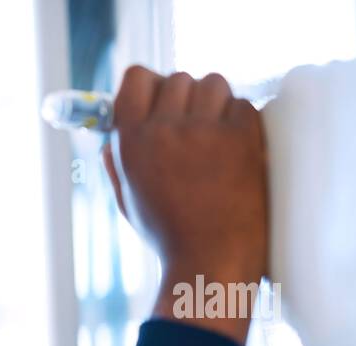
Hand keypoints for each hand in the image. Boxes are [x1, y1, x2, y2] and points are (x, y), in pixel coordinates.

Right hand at [103, 66, 267, 344]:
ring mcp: (207, 130)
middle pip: (177, 78)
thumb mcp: (128, 200)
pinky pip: (242, 103)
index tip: (157, 102)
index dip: (149, 86)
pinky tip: (234, 148)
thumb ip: (117, 162)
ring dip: (214, 102)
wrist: (212, 259)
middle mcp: (166, 129)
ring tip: (214, 133)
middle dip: (184, 98)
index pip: (137, 77)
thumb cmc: (169, 235)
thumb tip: (111, 135)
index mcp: (132, 142)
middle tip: (190, 126)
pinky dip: (239, 119)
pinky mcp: (243, 135)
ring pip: (213, 83)